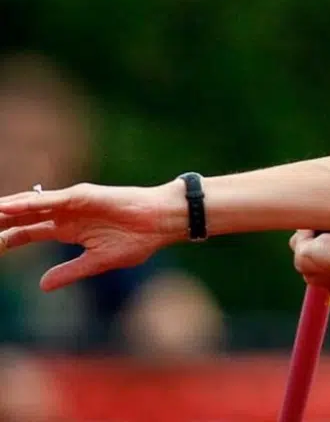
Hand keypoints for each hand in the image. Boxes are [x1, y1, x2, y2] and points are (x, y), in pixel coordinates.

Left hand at [0, 182, 181, 290]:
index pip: (28, 232)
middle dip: (0, 222)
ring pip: (31, 205)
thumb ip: (69, 271)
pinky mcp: (84, 196)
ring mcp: (73, 203)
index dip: (6, 239)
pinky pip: (51, 200)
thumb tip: (42, 286)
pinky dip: (30, 202)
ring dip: (7, 209)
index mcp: (69, 230)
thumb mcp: (97, 262)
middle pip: (23, 217)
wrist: (161, 223)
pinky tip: (9, 207)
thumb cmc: (138, 240)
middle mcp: (66, 214)